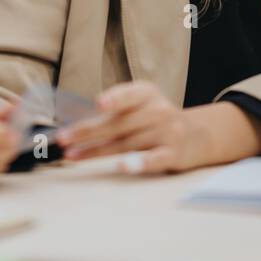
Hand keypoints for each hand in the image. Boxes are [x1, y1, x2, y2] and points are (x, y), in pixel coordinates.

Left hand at [55, 81, 195, 173]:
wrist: (197, 135)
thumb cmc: (157, 120)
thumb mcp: (141, 105)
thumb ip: (116, 110)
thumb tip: (76, 124)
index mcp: (147, 94)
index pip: (129, 95)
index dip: (115, 98)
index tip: (99, 104)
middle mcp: (158, 110)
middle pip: (119, 123)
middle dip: (87, 131)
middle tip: (63, 139)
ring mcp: (167, 133)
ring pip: (126, 143)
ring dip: (96, 151)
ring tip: (73, 155)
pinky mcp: (173, 154)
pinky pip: (152, 159)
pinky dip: (137, 163)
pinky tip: (122, 166)